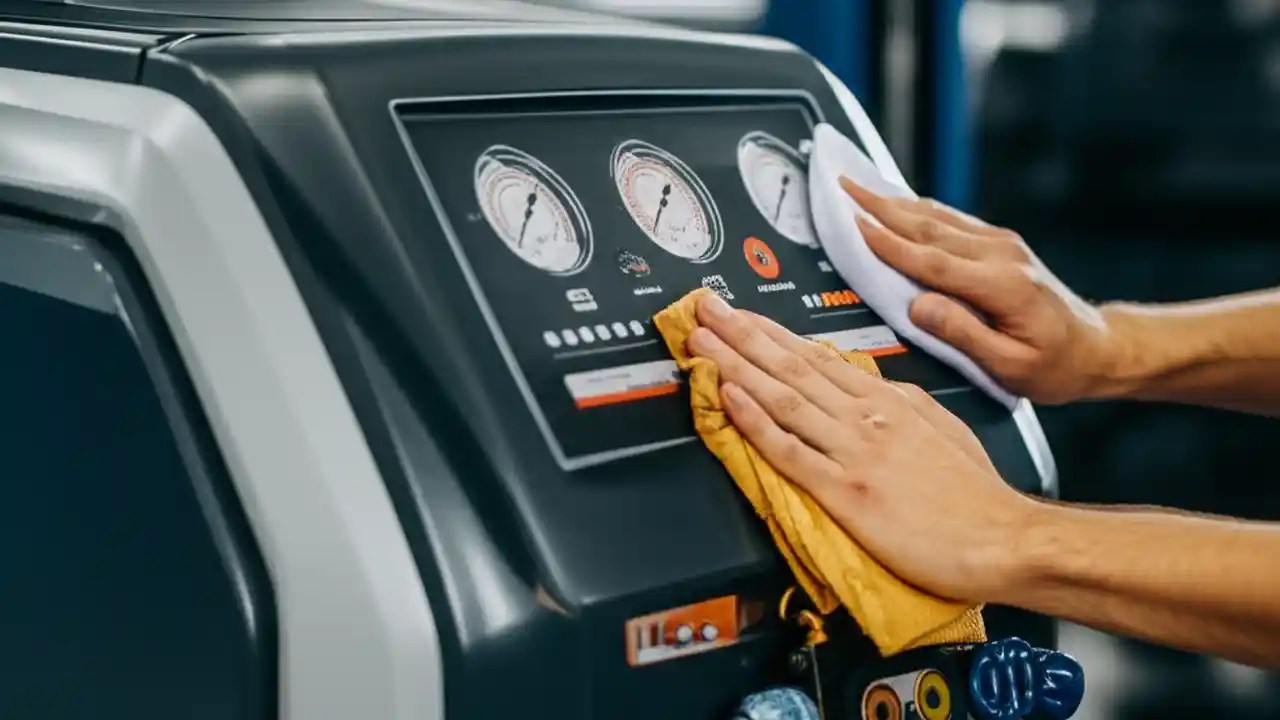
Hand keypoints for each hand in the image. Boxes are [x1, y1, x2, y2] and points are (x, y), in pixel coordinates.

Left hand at [686, 293, 1037, 602]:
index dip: (770, 333)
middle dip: (741, 334)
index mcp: (888, 399)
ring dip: (735, 366)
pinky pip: (790, 451)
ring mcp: (853, 451)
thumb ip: (900, 401)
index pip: (817, 356)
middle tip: (704, 308)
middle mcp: (865, 416)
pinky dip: (755, 422)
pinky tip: (728, 398)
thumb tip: (868, 384)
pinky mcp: (846, 493)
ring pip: (782, 397)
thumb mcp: (940, 425)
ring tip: (701, 341)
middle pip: (791, 366)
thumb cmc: (975, 492)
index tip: (738, 314)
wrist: (1003, 538)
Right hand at [841, 178, 1123, 403]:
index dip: (888, 242)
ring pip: (939, 218)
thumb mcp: (1010, 366)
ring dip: (896, 202)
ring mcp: (1003, 246)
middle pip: (929, 227)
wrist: (1097, 348)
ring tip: (862, 187)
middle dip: (881, 206)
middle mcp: (1001, 256)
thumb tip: (917, 307)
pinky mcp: (1002, 245)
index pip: (930, 260)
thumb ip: (962, 334)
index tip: (854, 224)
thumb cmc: (1055, 365)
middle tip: (845, 186)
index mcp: (1000, 286)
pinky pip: (953, 222)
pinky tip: (902, 203)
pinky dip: (921, 210)